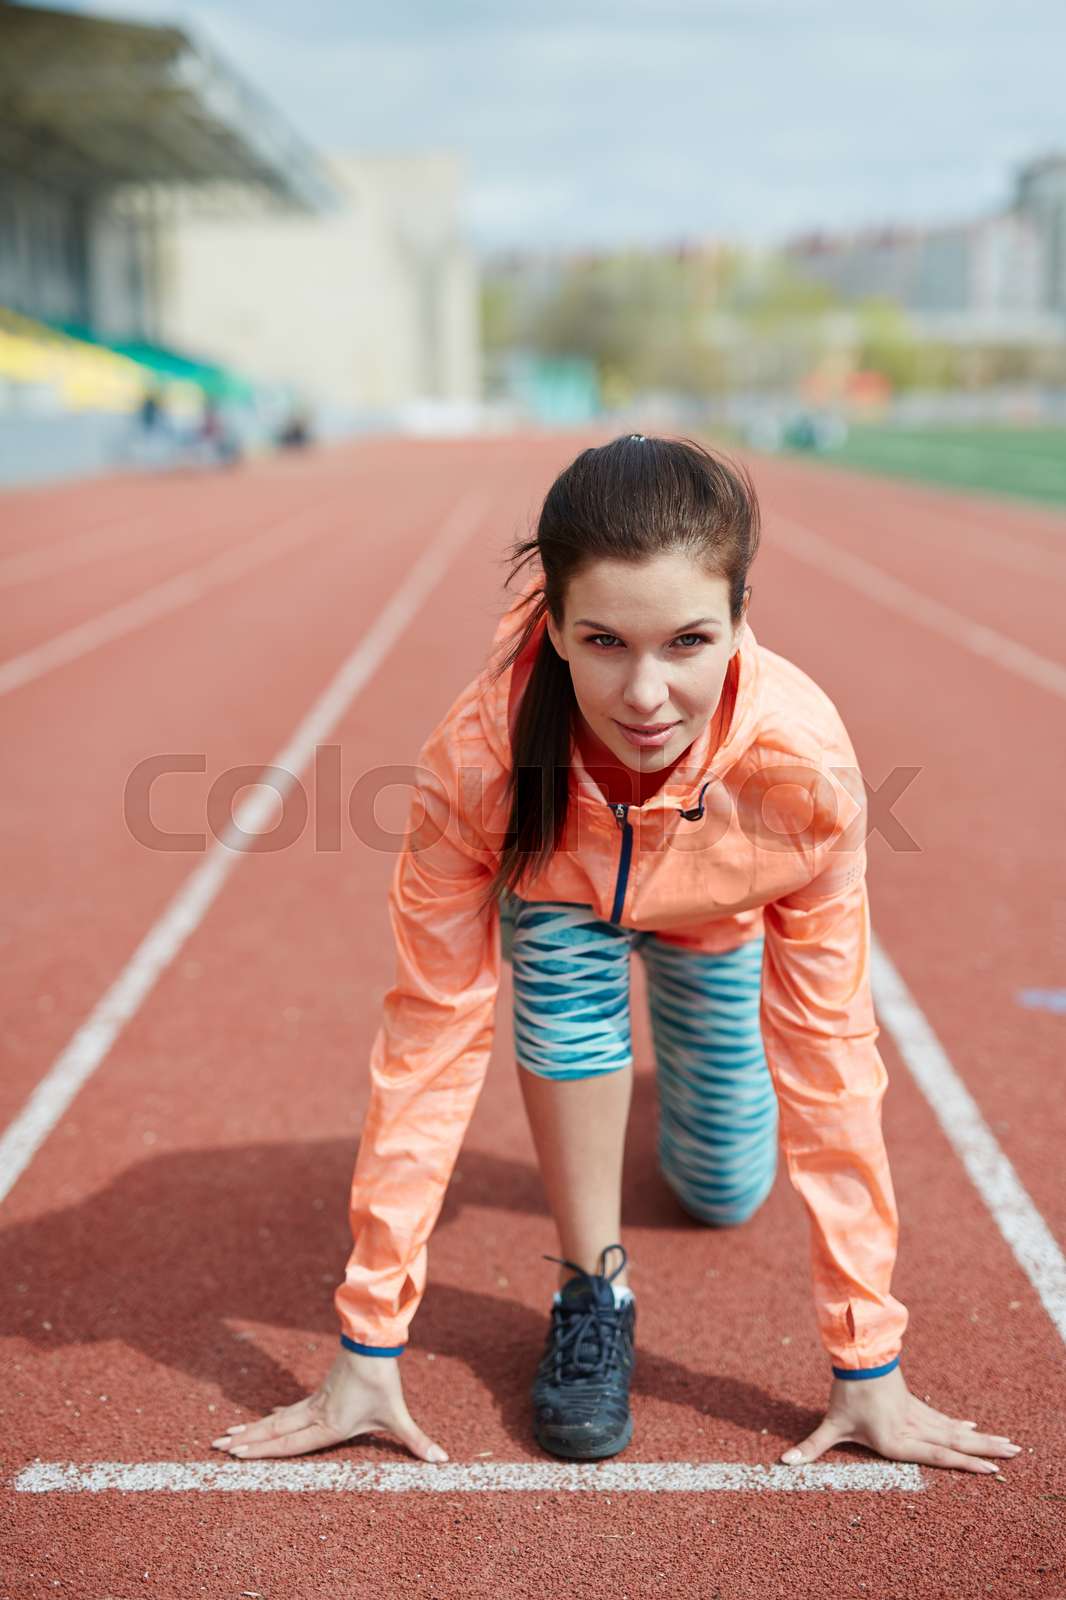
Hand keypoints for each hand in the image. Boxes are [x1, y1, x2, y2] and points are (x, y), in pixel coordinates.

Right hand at [210, 1349, 447, 1462]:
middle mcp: (315, 1415)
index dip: (262, 1451)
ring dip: (252, 1429)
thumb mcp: (399, 1416)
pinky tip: (265, 1418)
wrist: (373, 1344)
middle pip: (274, 1431)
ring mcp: (313, 1403)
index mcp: (328, 1425)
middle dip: (246, 1442)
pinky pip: (288, 1409)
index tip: (237, 1456)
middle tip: (217, 1448)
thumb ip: (417, 1441)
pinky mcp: (318, 1394)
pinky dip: (272, 1417)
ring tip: (226, 1436)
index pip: (289, 1444)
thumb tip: (443, 1460)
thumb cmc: (383, 1381)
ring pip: (276, 1419)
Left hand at [779, 1365, 1022, 1473]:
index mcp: (898, 1440)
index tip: (992, 1470)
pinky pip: (943, 1419)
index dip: (965, 1463)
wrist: (857, 1358)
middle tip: (1014, 1454)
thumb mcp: (830, 1426)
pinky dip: (961, 1426)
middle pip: (956, 1441)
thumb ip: (810, 1449)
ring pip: (955, 1430)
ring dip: (981, 1439)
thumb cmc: (846, 1395)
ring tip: (1007, 1444)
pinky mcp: (916, 1406)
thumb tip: (782, 1464)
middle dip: (986, 1451)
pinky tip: (974, 1428)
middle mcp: (914, 1429)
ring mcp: (918, 1416)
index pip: (937, 1455)